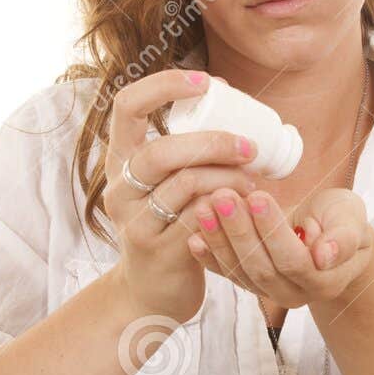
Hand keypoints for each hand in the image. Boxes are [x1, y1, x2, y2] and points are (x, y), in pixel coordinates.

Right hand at [102, 68, 258, 323]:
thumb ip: (183, 149)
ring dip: (229, 178)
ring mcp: (135, 221)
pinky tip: (246, 206)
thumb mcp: (163, 182)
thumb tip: (227, 94)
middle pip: (162, 151)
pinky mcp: (158, 250)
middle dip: (213, 143)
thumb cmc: (168, 224)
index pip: (127, 105)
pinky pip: (198, 219)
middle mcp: (119, 187)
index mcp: (120, 159)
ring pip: (186, 185)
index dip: (165, 86)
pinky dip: (228, 208)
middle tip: (250, 146)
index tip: (205, 82)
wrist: (151, 292)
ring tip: (254, 179)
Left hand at [186, 186, 373, 307]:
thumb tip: (325, 255)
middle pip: (261, 266)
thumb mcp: (352, 219)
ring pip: (240, 270)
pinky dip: (208, 255)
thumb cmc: (342, 221)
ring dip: (219, 238)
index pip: (294, 259)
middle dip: (239, 230)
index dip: (274, 231)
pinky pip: (226, 272)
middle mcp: (294, 294)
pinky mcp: (248, 283)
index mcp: (324, 281)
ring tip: (204, 205)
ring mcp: (268, 292)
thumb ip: (345, 236)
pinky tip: (193, 235)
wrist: (329, 235)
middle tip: (221, 195)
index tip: (259, 196)